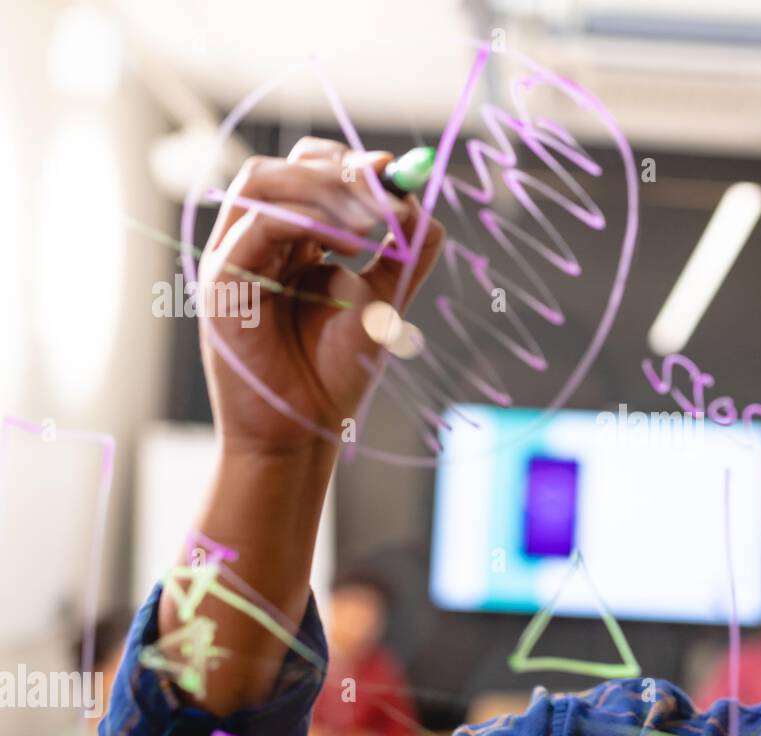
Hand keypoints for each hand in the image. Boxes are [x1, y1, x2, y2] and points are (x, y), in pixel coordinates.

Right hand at [197, 136, 444, 457]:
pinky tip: (348, 245)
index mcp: (292, 241)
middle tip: (385, 188)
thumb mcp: (384, 300)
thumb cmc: (335, 370)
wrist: (306, 428)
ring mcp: (235, 257)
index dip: (351, 165)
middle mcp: (258, 241)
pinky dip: (304, 220)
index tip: (397, 173)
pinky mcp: (222, 281)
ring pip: (262, 184)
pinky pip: (255, 225)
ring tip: (371, 223)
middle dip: (338, 170)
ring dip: (322, 189)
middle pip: (283, 168)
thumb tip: (422, 201)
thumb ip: (405, 252)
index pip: (309, 171)